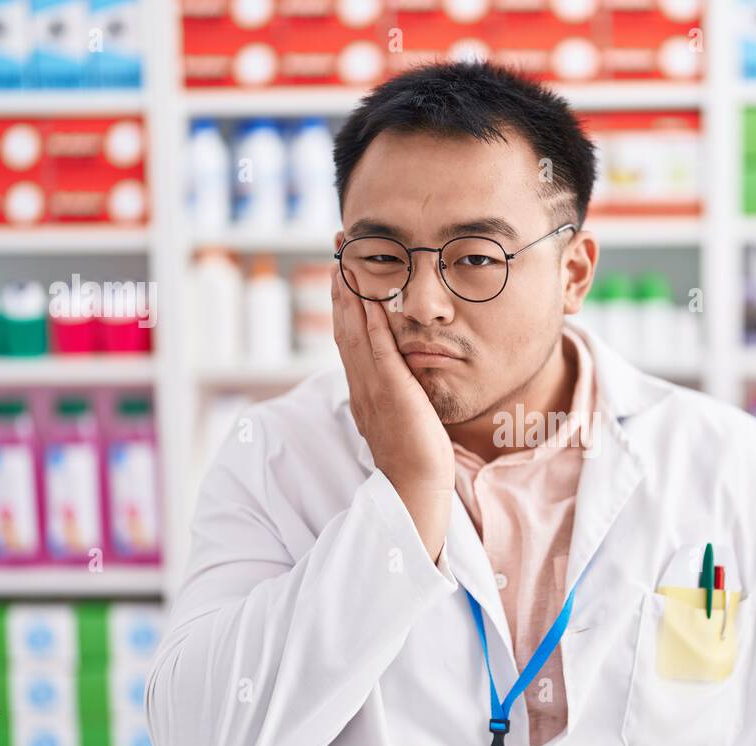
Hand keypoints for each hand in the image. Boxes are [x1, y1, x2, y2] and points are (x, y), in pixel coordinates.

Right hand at [332, 268, 452, 559]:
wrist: (416, 487)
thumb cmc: (416, 458)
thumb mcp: (402, 417)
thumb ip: (398, 393)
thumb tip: (402, 376)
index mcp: (363, 391)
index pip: (349, 338)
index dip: (344, 303)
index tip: (342, 271)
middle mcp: (361, 386)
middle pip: (345, 326)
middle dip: (342, 285)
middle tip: (339, 248)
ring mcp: (372, 390)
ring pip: (355, 333)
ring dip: (351, 294)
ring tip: (348, 258)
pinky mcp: (391, 394)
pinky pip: (379, 351)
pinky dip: (372, 323)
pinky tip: (371, 297)